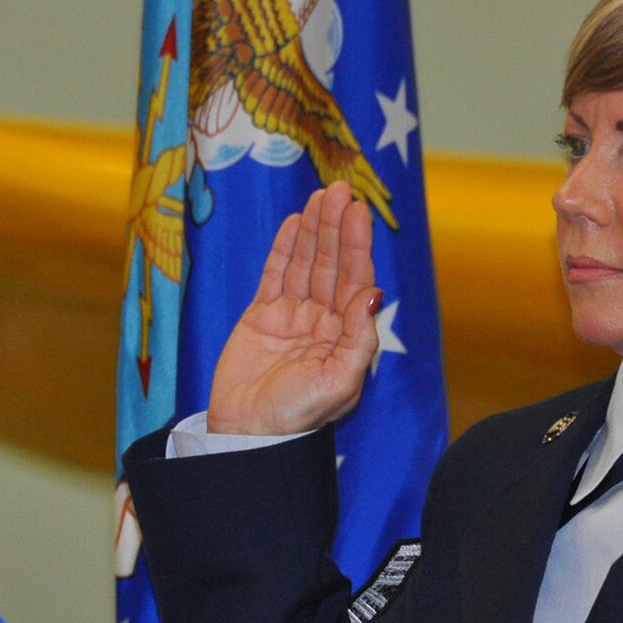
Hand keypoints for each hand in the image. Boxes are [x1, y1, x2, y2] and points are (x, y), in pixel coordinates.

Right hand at [207, 182, 380, 434]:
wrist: (249, 433)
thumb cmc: (298, 416)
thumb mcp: (340, 382)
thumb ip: (359, 338)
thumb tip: (374, 293)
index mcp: (345, 335)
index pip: (355, 279)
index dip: (356, 244)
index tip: (357, 211)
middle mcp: (322, 321)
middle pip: (331, 264)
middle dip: (336, 227)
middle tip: (339, 189)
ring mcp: (292, 316)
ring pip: (305, 264)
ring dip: (314, 230)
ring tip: (321, 196)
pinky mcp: (261, 317)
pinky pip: (275, 275)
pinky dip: (284, 249)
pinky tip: (294, 223)